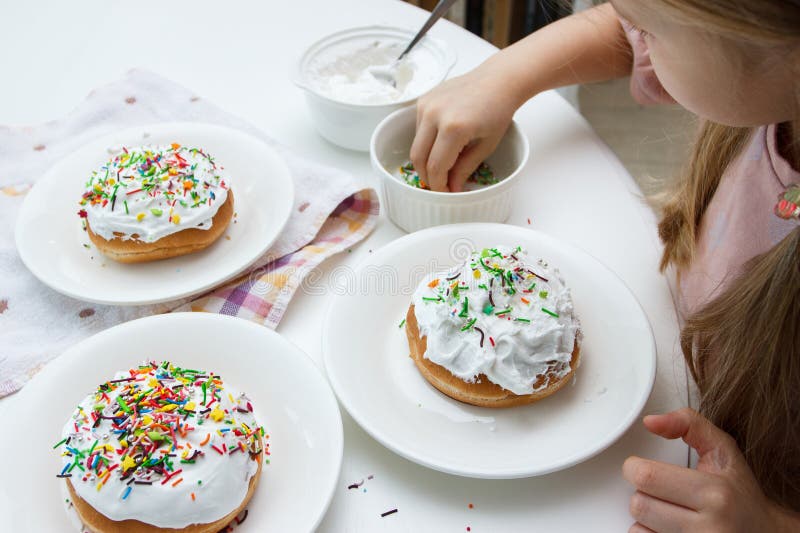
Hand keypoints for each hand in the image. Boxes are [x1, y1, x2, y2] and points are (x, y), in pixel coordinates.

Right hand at [410, 65, 520, 191]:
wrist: (498, 80)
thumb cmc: (498, 110)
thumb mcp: (486, 146)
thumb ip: (465, 169)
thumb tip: (453, 189)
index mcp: (454, 128)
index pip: (436, 166)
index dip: (438, 185)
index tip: (445, 192)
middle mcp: (434, 114)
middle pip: (418, 157)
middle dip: (427, 176)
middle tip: (439, 184)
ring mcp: (426, 105)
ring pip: (416, 144)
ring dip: (426, 160)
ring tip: (443, 165)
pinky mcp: (423, 100)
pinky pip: (418, 129)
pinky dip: (426, 143)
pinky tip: (442, 144)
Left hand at [622, 408, 798, 531]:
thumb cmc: (740, 494)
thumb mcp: (723, 450)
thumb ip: (689, 425)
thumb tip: (651, 422)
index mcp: (715, 494)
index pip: (647, 476)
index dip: (636, 468)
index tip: (641, 466)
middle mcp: (709, 527)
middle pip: (639, 504)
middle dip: (643, 493)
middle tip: (661, 490)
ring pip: (638, 527)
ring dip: (646, 516)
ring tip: (669, 510)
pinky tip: (669, 526)